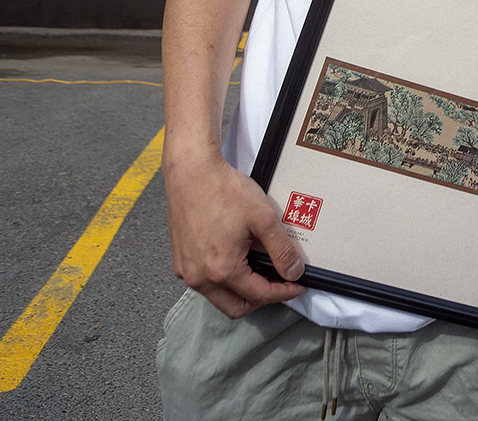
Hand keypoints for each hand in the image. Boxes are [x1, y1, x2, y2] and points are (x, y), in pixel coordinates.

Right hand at [163, 148, 306, 317]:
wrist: (191, 171)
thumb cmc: (221, 189)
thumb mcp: (263, 218)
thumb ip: (281, 249)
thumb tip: (293, 271)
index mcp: (221, 270)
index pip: (260, 295)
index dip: (284, 292)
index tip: (296, 285)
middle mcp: (199, 276)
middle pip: (236, 307)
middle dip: (261, 300)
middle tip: (279, 284)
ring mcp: (186, 269)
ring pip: (219, 297)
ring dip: (241, 290)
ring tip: (259, 269)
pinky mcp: (180, 260)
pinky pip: (205, 282)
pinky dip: (224, 279)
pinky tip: (237, 259)